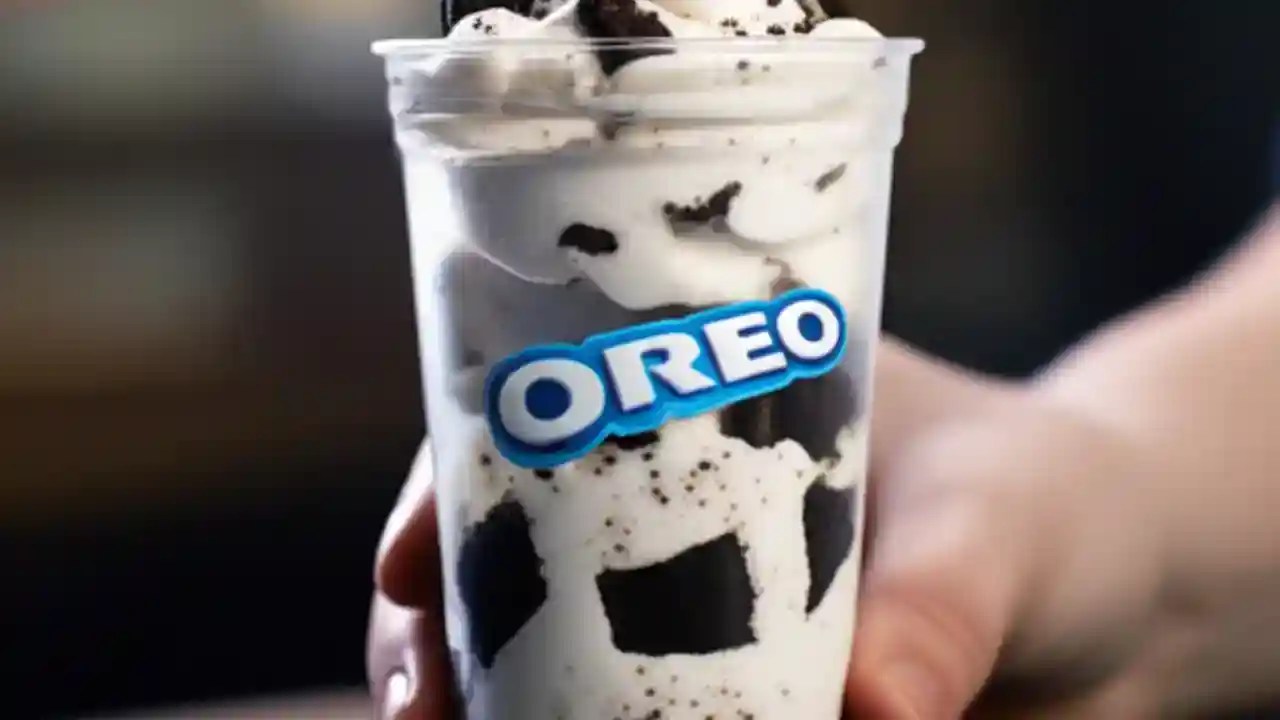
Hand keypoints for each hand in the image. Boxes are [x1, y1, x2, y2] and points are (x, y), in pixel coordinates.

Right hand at [368, 339, 1164, 718]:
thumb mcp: (1004, 527)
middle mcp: (672, 504)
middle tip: (420, 708)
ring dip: (492, 707)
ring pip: (544, 657)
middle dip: (441, 628)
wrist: (1124, 603)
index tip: (405, 564)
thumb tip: (874, 714)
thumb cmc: (1057, 510)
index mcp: (706, 399)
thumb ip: (939, 609)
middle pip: (507, 553)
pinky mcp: (728, 700)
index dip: (449, 484)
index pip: (540, 415)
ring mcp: (689, 614)